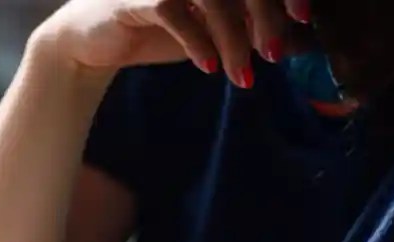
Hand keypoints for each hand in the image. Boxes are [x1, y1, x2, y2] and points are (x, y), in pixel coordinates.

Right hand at [35, 0, 311, 88]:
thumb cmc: (156, 30)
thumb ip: (247, 28)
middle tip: (275, 54)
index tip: (302, 18)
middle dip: (266, 16)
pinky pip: (176, 13)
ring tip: (243, 76)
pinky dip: (198, 43)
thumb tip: (297, 41)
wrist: (91, 42)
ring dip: (235, 39)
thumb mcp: (210, 30)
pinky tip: (208, 68)